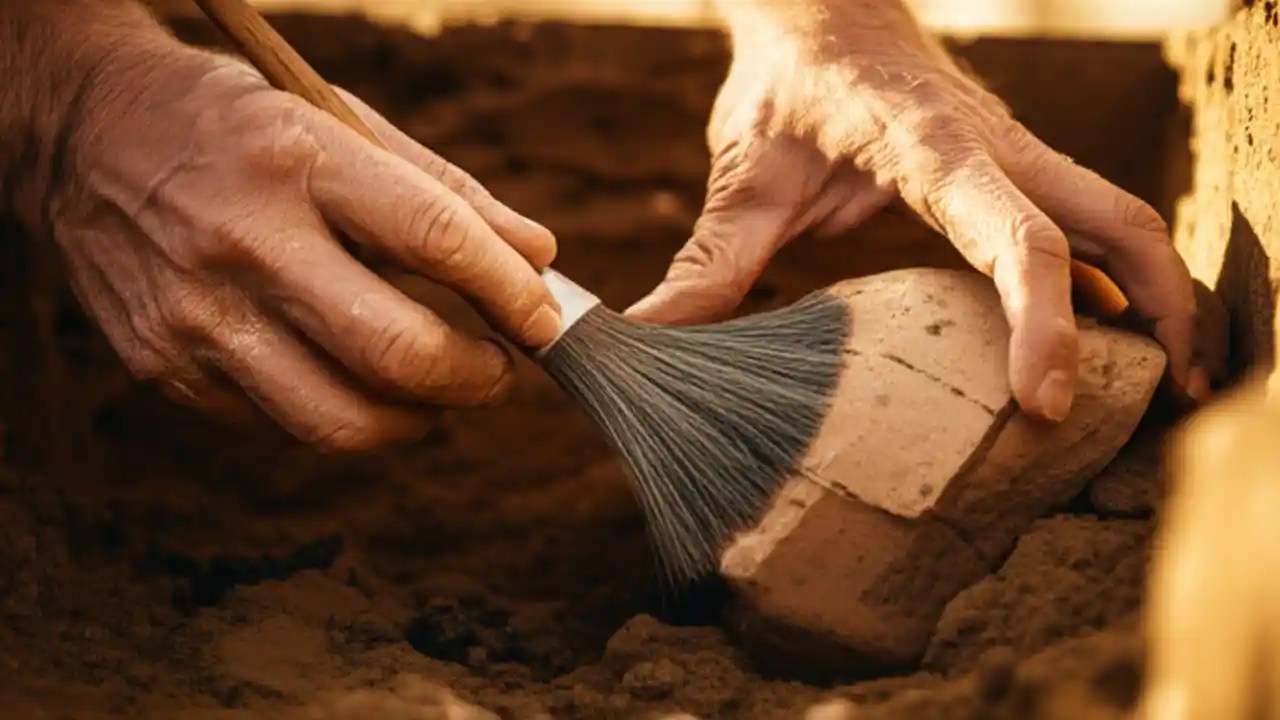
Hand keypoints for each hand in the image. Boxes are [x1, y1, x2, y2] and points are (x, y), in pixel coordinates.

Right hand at [45, 43, 558, 450]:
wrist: (80, 134)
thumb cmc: (237, 126)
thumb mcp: (340, 122)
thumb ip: (446, 192)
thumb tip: (540, 254)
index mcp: (296, 159)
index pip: (436, 239)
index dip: (510, 293)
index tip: (545, 321)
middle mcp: (243, 241)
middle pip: (396, 352)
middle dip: (476, 379)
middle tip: (499, 371)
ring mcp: (196, 314)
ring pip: (341, 419)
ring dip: (418, 419)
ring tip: (439, 391)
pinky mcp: (163, 367)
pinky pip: (282, 429)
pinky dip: (341, 416)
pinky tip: (355, 382)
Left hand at [628, 5, 1204, 420]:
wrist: (824, 7)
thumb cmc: (786, 87)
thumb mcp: (743, 174)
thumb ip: (709, 260)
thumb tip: (652, 340)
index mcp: (933, 148)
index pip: (1015, 235)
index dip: (1042, 320)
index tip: (1045, 401)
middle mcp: (995, 147)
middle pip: (1112, 220)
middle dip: (1158, 308)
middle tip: (1165, 401)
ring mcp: (1016, 152)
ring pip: (1120, 214)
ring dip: (1159, 290)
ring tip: (1167, 383)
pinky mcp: (1016, 164)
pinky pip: (1092, 217)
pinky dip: (1118, 275)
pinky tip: (1116, 334)